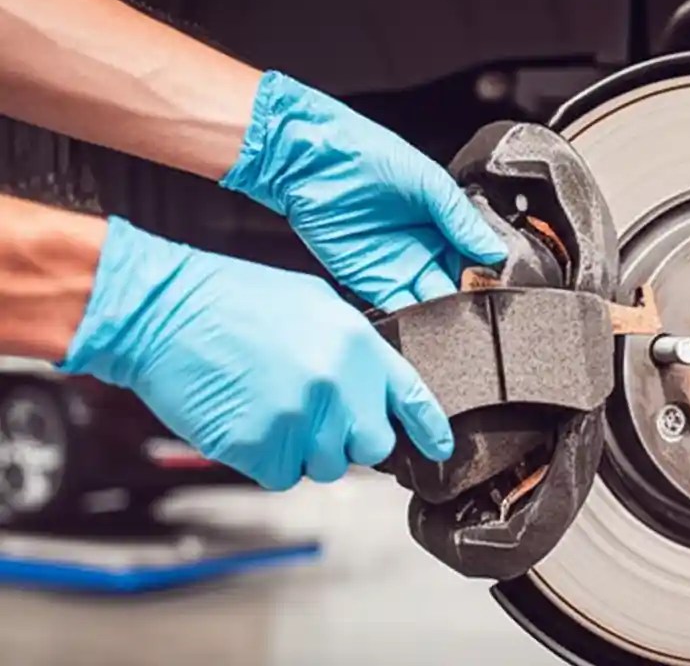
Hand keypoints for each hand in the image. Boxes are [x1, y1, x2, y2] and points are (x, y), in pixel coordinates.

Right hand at [59, 217, 451, 489]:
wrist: (163, 312)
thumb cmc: (231, 300)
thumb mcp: (314, 303)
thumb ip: (352, 348)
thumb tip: (371, 384)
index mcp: (357, 346)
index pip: (413, 399)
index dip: (429, 430)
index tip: (439, 448)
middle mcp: (338, 387)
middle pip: (372, 446)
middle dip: (351, 440)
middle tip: (318, 416)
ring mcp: (301, 421)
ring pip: (326, 466)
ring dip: (306, 450)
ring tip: (273, 408)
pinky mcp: (261, 449)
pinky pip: (281, 475)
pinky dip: (268, 459)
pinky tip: (250, 421)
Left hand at [218, 71, 506, 310]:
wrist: (310, 160)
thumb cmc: (365, 153)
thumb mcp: (428, 180)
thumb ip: (461, 219)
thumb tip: (493, 250)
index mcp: (444, 222)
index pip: (475, 257)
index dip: (488, 273)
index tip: (498, 284)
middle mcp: (425, 247)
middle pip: (456, 286)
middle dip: (467, 301)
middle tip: (477, 309)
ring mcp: (398, 267)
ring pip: (429, 305)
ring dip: (441, 317)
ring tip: (452, 321)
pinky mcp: (370, 283)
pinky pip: (396, 310)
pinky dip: (409, 321)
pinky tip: (423, 323)